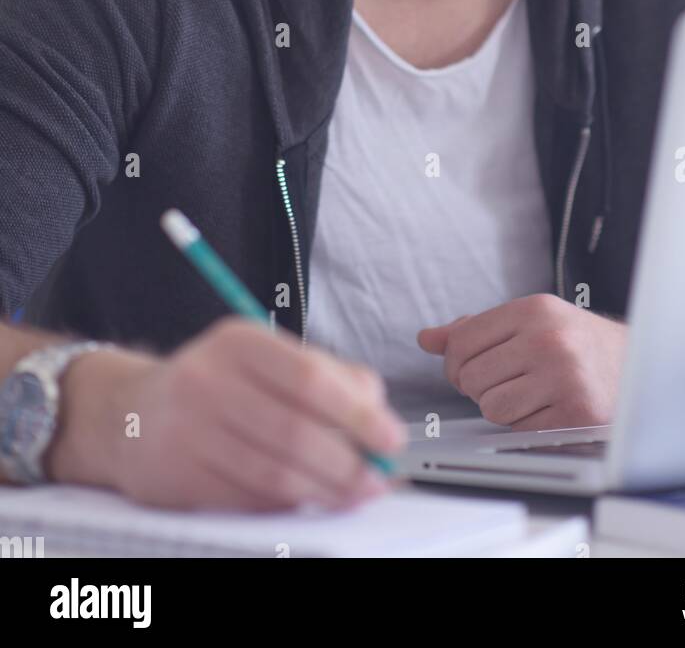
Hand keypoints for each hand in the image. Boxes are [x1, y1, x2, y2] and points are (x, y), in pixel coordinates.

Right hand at [49, 318, 405, 511]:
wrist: (132, 413)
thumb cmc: (218, 385)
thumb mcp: (267, 359)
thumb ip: (330, 376)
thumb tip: (379, 416)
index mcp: (239, 341)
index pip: (309, 377)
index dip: (357, 413)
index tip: (390, 438)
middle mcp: (207, 379)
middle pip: (295, 431)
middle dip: (347, 463)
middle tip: (376, 479)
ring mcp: (187, 430)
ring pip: (273, 473)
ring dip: (324, 491)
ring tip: (351, 494)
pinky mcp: (176, 476)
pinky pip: (247, 500)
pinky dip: (286, 506)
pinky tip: (305, 500)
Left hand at [417, 294, 627, 429]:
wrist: (638, 364)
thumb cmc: (576, 342)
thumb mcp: (530, 321)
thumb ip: (476, 329)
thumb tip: (427, 339)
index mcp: (534, 309)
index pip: (462, 341)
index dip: (456, 362)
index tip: (470, 366)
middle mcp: (548, 338)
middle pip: (471, 377)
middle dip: (479, 386)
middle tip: (506, 381)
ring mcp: (564, 376)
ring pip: (491, 407)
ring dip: (502, 408)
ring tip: (528, 394)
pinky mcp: (576, 412)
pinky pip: (518, 429)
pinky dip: (525, 425)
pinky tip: (547, 408)